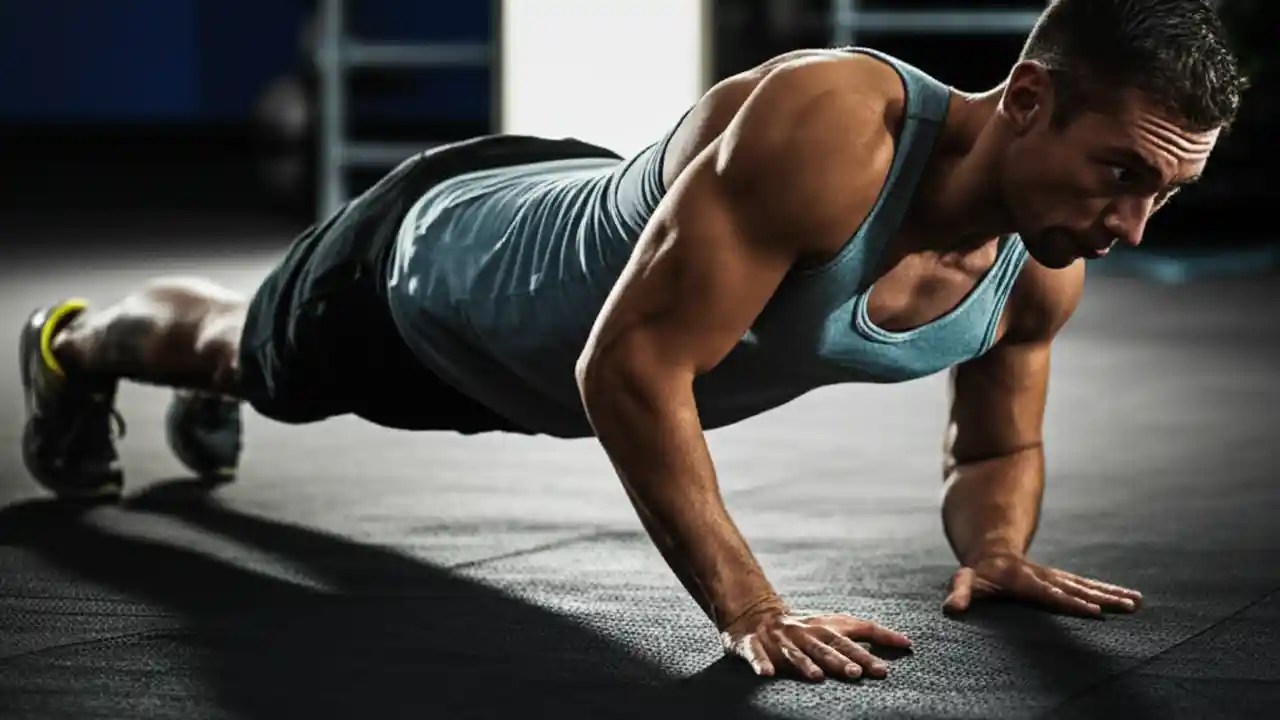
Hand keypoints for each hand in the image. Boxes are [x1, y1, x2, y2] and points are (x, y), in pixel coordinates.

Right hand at [721, 605, 912, 681]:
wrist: (754, 614)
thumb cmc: (804, 626)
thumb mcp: (833, 624)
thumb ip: (866, 633)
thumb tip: (907, 642)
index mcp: (824, 628)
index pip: (854, 634)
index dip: (876, 640)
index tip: (897, 654)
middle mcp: (805, 633)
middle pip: (826, 646)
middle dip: (841, 659)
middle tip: (858, 673)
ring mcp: (778, 640)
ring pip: (794, 653)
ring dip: (805, 664)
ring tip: (817, 677)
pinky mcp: (752, 644)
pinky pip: (755, 654)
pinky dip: (760, 662)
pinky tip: (767, 674)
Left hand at [943, 552, 1142, 617]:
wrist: (991, 547)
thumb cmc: (978, 571)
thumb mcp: (965, 579)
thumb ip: (961, 592)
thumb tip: (951, 610)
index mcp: (1024, 580)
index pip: (1050, 594)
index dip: (1070, 603)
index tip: (1094, 612)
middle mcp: (1045, 577)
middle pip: (1076, 589)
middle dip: (1102, 599)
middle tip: (1127, 607)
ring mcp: (1057, 577)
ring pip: (1088, 586)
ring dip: (1112, 595)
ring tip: (1137, 604)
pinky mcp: (1064, 579)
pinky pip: (1090, 585)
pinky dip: (1111, 592)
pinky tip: (1133, 599)